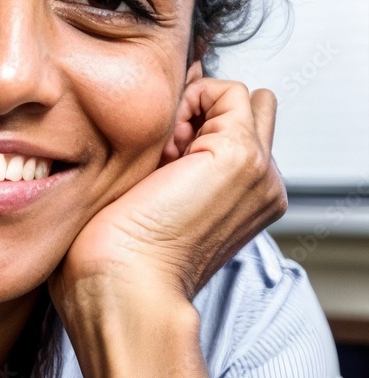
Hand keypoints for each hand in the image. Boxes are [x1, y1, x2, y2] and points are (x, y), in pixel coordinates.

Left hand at [48, 78, 286, 319]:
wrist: (124, 287)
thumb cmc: (118, 255)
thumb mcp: (149, 195)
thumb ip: (168, 159)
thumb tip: (162, 115)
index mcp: (240, 198)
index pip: (229, 128)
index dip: (188, 124)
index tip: (151, 158)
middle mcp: (260, 184)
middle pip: (244, 109)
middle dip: (201, 109)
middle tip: (160, 150)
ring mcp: (258, 170)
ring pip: (235, 97)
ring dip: (191, 108)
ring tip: (158, 156)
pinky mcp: (241, 156)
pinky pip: (226, 90)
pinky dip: (188, 99)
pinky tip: (163, 146)